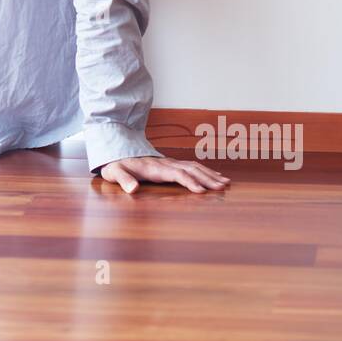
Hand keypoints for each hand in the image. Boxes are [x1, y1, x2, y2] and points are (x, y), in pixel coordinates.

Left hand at [96, 154, 230, 193]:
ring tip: (226, 182)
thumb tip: (132, 190)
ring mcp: (170, 162)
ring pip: (195, 167)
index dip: (189, 182)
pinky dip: (205, 171)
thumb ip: (123, 181)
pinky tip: (215, 176)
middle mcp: (166, 163)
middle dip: (208, 178)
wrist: (115, 149)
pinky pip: (192, 166)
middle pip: (191, 169)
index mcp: (155, 168)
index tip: (202, 191)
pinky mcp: (171, 164)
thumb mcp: (114, 173)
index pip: (177, 174)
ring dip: (210, 174)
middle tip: (224, 187)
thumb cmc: (115, 165)